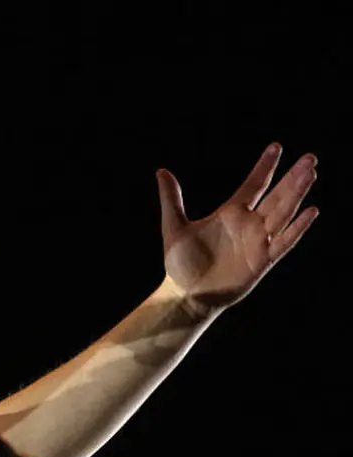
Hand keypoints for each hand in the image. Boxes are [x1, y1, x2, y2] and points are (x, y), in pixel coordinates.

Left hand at [156, 143, 318, 317]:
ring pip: (283, 213)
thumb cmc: (180, 263)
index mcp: (231, 213)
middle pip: (276, 195)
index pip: (254, 184)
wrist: (184, 294)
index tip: (276, 146)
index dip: (265, 166)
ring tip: (310, 174)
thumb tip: (162, 171)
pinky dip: (297, 227)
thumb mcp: (174, 227)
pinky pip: (284, 242)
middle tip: (309, 158)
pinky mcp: (262, 261)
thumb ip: (171, 199)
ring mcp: (258, 242)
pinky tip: (310, 211)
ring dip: (297, 194)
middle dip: (292, 177)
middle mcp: (249, 224)